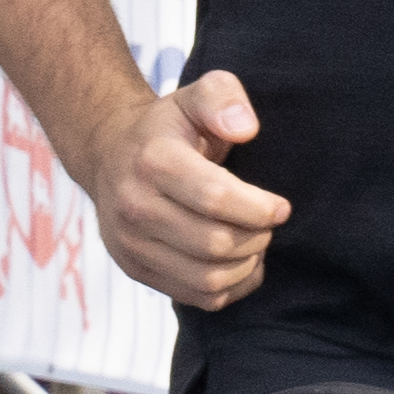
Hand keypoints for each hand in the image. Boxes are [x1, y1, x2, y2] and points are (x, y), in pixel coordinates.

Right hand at [73, 68, 289, 312]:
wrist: (112, 156)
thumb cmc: (171, 127)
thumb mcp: (198, 95)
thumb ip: (224, 99)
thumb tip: (245, 128)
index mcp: (154, 162)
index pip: (216, 199)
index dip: (260, 208)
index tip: (281, 206)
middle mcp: (133, 207)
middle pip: (215, 244)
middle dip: (257, 236)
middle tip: (266, 222)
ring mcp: (129, 244)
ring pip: (208, 278)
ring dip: (246, 264)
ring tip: (254, 239)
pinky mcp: (135, 270)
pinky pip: (198, 298)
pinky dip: (232, 287)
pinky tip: (240, 261)